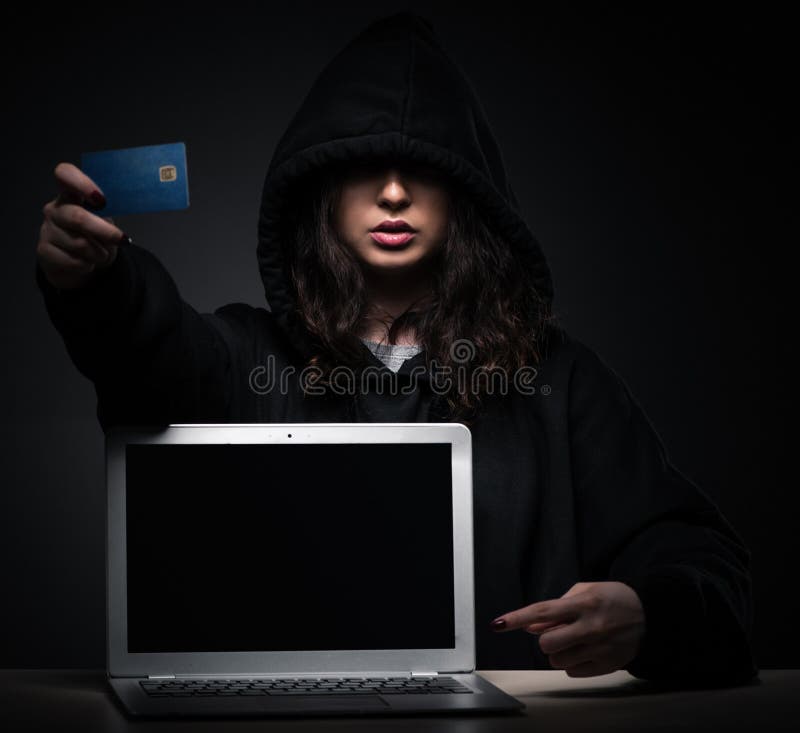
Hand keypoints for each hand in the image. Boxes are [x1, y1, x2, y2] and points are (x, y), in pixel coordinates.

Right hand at [36, 162, 131, 290]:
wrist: (83, 264)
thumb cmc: (96, 237)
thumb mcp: (106, 221)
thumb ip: (109, 211)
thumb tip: (125, 204)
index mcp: (71, 195)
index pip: (65, 174)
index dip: (81, 183)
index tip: (101, 199)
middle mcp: (56, 209)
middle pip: (77, 217)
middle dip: (104, 231)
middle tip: (122, 239)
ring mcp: (47, 229)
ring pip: (79, 244)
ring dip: (99, 253)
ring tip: (100, 253)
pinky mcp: (44, 251)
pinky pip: (74, 261)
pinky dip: (88, 265)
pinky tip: (86, 262)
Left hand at [489, 581, 645, 676]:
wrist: (649, 614)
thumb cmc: (612, 598)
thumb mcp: (584, 591)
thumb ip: (555, 609)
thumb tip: (530, 626)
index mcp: (583, 604)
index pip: (542, 611)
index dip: (517, 618)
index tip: (497, 624)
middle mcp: (590, 627)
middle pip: (547, 643)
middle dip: (546, 639)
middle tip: (559, 632)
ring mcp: (600, 648)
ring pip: (557, 661)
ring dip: (558, 652)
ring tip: (575, 640)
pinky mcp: (607, 665)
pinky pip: (573, 672)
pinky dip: (572, 662)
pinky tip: (585, 650)